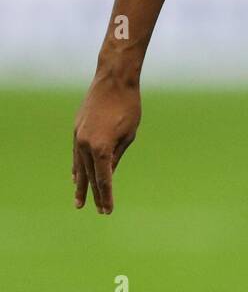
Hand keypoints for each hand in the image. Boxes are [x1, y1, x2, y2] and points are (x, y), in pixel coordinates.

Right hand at [72, 70, 140, 212]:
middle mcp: (85, 145)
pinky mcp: (77, 128)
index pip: (104, 180)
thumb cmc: (128, 107)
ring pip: (79, 166)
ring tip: (79, 200)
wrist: (114, 80)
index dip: (106, 196)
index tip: (107, 211)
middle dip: (94, 195)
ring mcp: (78, 136)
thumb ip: (117, 156)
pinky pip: (75, 154)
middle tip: (97, 211)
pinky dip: (76, 167)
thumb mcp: (128, 135)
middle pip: (90, 176)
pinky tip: (74, 177)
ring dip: (80, 184)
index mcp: (102, 148)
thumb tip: (108, 173)